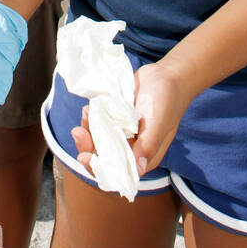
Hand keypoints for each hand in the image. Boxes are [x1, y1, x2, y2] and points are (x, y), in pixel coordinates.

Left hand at [71, 62, 188, 176]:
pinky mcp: (116, 120)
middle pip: (103, 157)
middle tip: (78, 132)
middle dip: (87, 147)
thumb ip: (148, 145)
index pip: (118, 172)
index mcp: (143, 157)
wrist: (165, 75)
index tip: (85, 156)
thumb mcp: (159, 122)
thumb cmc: (168, 100)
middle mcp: (131, 149)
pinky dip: (92, 118)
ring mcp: (122, 134)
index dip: (99, 169)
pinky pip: (99, 124)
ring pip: (98, 140)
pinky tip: (90, 108)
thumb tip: (137, 170)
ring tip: (87, 112)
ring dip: (88, 130)